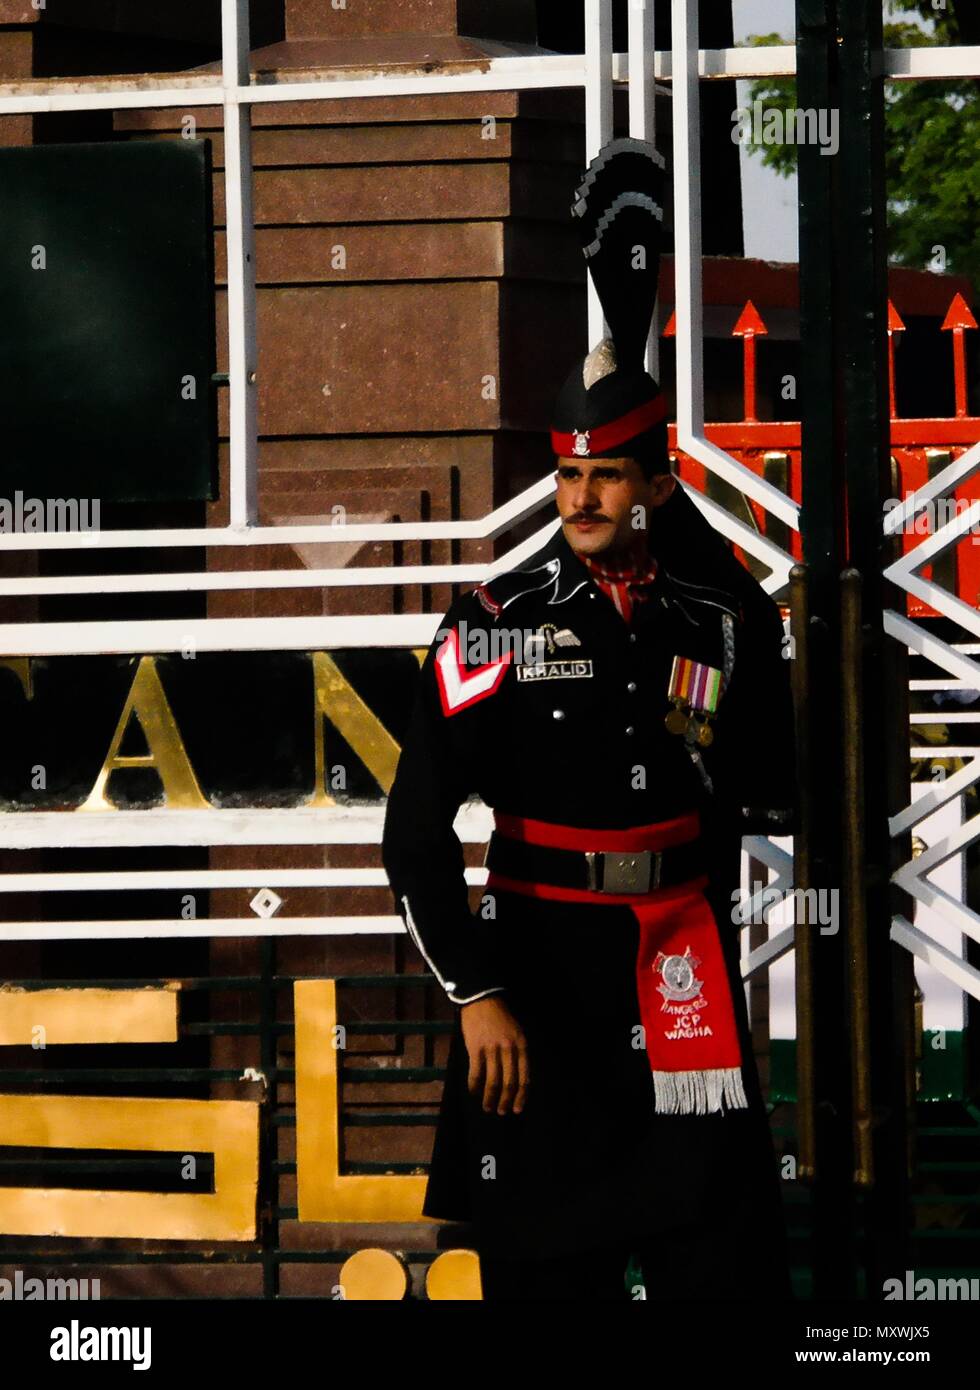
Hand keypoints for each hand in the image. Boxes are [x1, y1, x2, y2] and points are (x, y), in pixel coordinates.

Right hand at [459, 995, 529, 1115]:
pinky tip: (473, 1093)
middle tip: (502, 1112)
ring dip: (490, 1098)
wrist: (482, 1000)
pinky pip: (476, 1073)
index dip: (521, 1095)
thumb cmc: (501, 1018)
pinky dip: (474, 1086)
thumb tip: (516, 1079)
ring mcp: (491, 1049)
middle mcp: (508, 1049)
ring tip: (487, 1107)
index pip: (524, 1077)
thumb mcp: (517, 1033)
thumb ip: (518, 1053)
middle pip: (509, 1082)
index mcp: (521, 1046)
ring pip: (492, 1081)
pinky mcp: (475, 1048)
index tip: (517, 1109)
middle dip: (506, 1101)